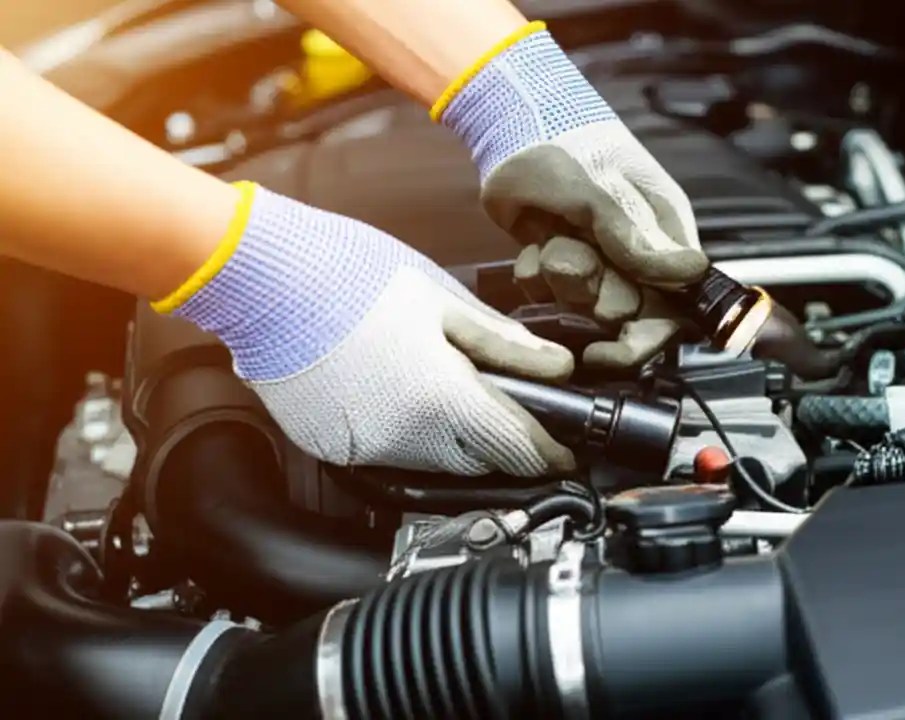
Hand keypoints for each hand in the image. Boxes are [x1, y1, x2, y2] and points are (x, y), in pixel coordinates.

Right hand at [158, 182, 575, 475]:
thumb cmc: (345, 274)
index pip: (515, 447)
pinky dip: (406, 436)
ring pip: (432, 463)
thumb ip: (501, 342)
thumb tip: (554, 367)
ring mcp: (362, 446)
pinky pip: (387, 454)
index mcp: (441, 398)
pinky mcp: (331, 446)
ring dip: (453, 441)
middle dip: (500, 445)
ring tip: (449, 392)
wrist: (260, 276)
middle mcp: (403, 436)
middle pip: (475, 462)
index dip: (548, 454)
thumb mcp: (441, 298)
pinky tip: (400, 396)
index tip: (563, 456)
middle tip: (512, 415)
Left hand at [435, 22, 708, 368]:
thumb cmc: (569, 147)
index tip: (613, 342)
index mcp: (664, 236)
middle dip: (593, 292)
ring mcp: (595, 258)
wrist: (513, 120)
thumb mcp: (603, 196)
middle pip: (622, 314)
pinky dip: (533, 270)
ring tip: (552, 236)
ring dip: (560, 275)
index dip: (645, 333)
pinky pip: (545, 291)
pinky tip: (532, 238)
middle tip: (578, 256)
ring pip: (581, 303)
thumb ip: (638, 242)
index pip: (673, 307)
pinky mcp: (556, 259)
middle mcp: (634, 254)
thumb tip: (691, 274)